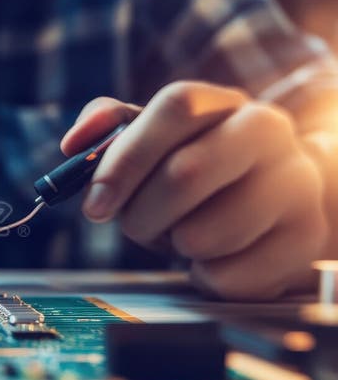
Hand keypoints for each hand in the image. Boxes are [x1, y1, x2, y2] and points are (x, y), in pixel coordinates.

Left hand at [63, 82, 327, 299]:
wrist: (277, 195)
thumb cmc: (200, 166)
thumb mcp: (155, 138)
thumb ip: (110, 128)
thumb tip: (75, 142)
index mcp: (224, 102)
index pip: (177, 107)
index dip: (126, 157)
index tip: (94, 203)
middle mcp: (269, 133)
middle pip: (186, 172)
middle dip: (141, 214)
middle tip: (134, 226)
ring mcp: (295, 185)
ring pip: (204, 234)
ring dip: (174, 246)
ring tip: (183, 234)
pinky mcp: (304, 239)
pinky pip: (227, 277)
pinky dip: (203, 276)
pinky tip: (213, 258)